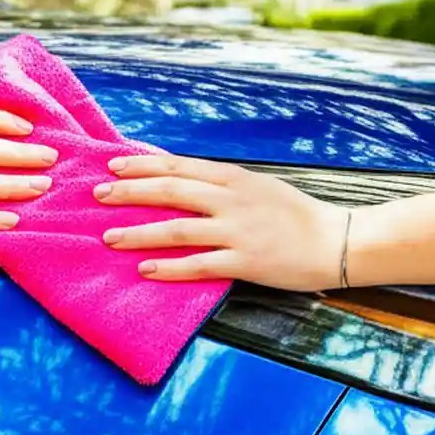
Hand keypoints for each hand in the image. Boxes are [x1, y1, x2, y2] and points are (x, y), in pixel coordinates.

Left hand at [95, 155, 350, 290]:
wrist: (337, 241)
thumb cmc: (295, 214)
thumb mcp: (256, 186)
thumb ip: (220, 183)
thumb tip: (179, 176)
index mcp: (233, 178)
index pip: (178, 166)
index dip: (142, 165)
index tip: (112, 165)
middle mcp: (231, 200)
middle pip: (171, 190)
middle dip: (130, 192)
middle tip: (98, 196)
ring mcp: (239, 230)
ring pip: (178, 227)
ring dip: (140, 231)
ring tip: (109, 237)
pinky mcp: (247, 261)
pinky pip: (200, 264)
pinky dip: (170, 266)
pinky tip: (146, 269)